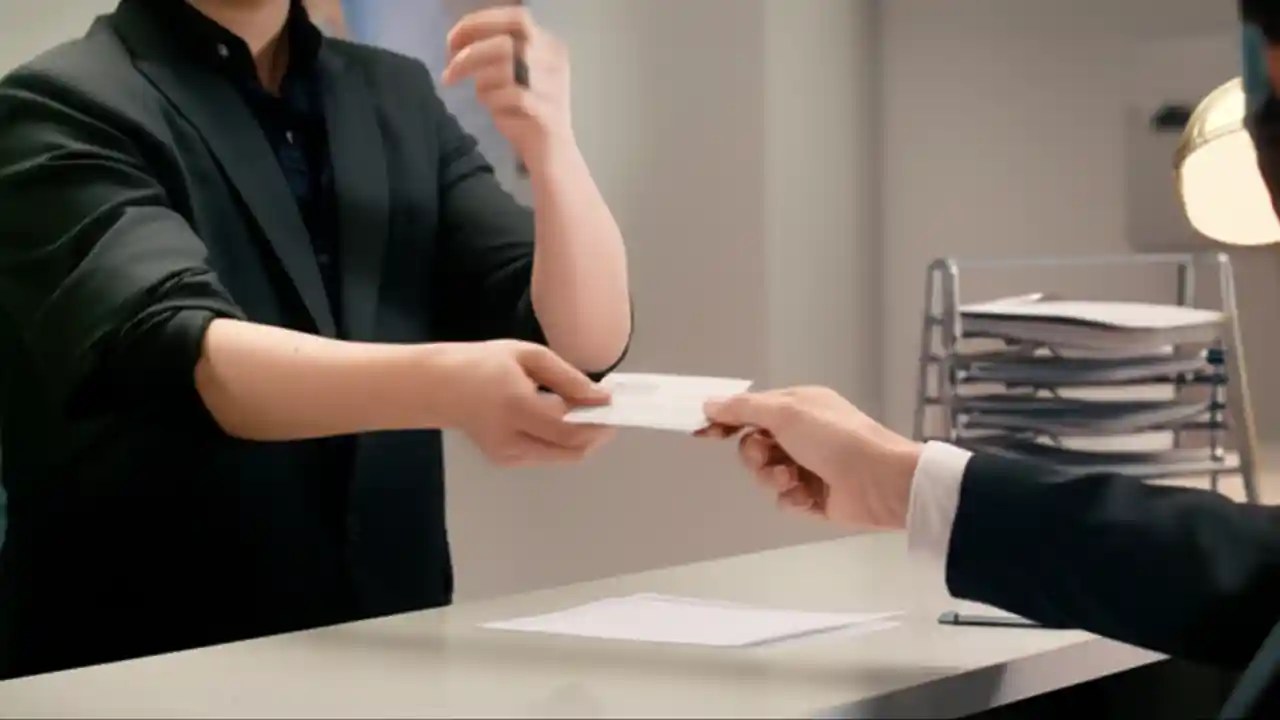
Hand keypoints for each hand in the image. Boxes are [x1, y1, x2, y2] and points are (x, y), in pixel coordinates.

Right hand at [439, 340, 613, 466]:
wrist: (438, 388)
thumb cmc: (482, 364)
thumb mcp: (527, 356)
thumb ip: (568, 378)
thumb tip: (601, 397)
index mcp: (517, 408)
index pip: (571, 431)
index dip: (600, 423)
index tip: (615, 406)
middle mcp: (513, 440)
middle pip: (572, 451)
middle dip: (596, 433)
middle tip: (603, 410)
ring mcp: (509, 456)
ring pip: (563, 456)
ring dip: (580, 436)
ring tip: (578, 408)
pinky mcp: (506, 461)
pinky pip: (548, 454)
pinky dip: (562, 439)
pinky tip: (556, 417)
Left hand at [442, 7, 573, 168]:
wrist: (552, 154)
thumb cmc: (525, 112)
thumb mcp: (511, 75)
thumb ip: (493, 55)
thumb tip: (458, 41)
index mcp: (549, 46)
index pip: (515, 18)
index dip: (480, 23)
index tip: (453, 39)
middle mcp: (553, 61)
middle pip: (506, 41)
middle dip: (471, 51)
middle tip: (449, 63)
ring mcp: (552, 86)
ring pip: (507, 65)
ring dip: (480, 78)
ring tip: (475, 93)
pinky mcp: (545, 111)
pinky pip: (511, 96)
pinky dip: (493, 100)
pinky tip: (492, 111)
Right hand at [701, 387, 922, 528]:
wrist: (880, 481)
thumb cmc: (835, 438)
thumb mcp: (787, 412)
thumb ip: (744, 408)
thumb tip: (710, 403)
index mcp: (798, 407)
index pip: (751, 411)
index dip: (726, 421)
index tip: (704, 433)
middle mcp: (801, 435)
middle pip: (753, 446)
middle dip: (756, 456)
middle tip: (770, 457)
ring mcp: (808, 466)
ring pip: (765, 475)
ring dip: (773, 478)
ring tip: (794, 479)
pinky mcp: (814, 497)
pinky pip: (784, 499)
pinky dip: (792, 498)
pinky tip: (808, 496)